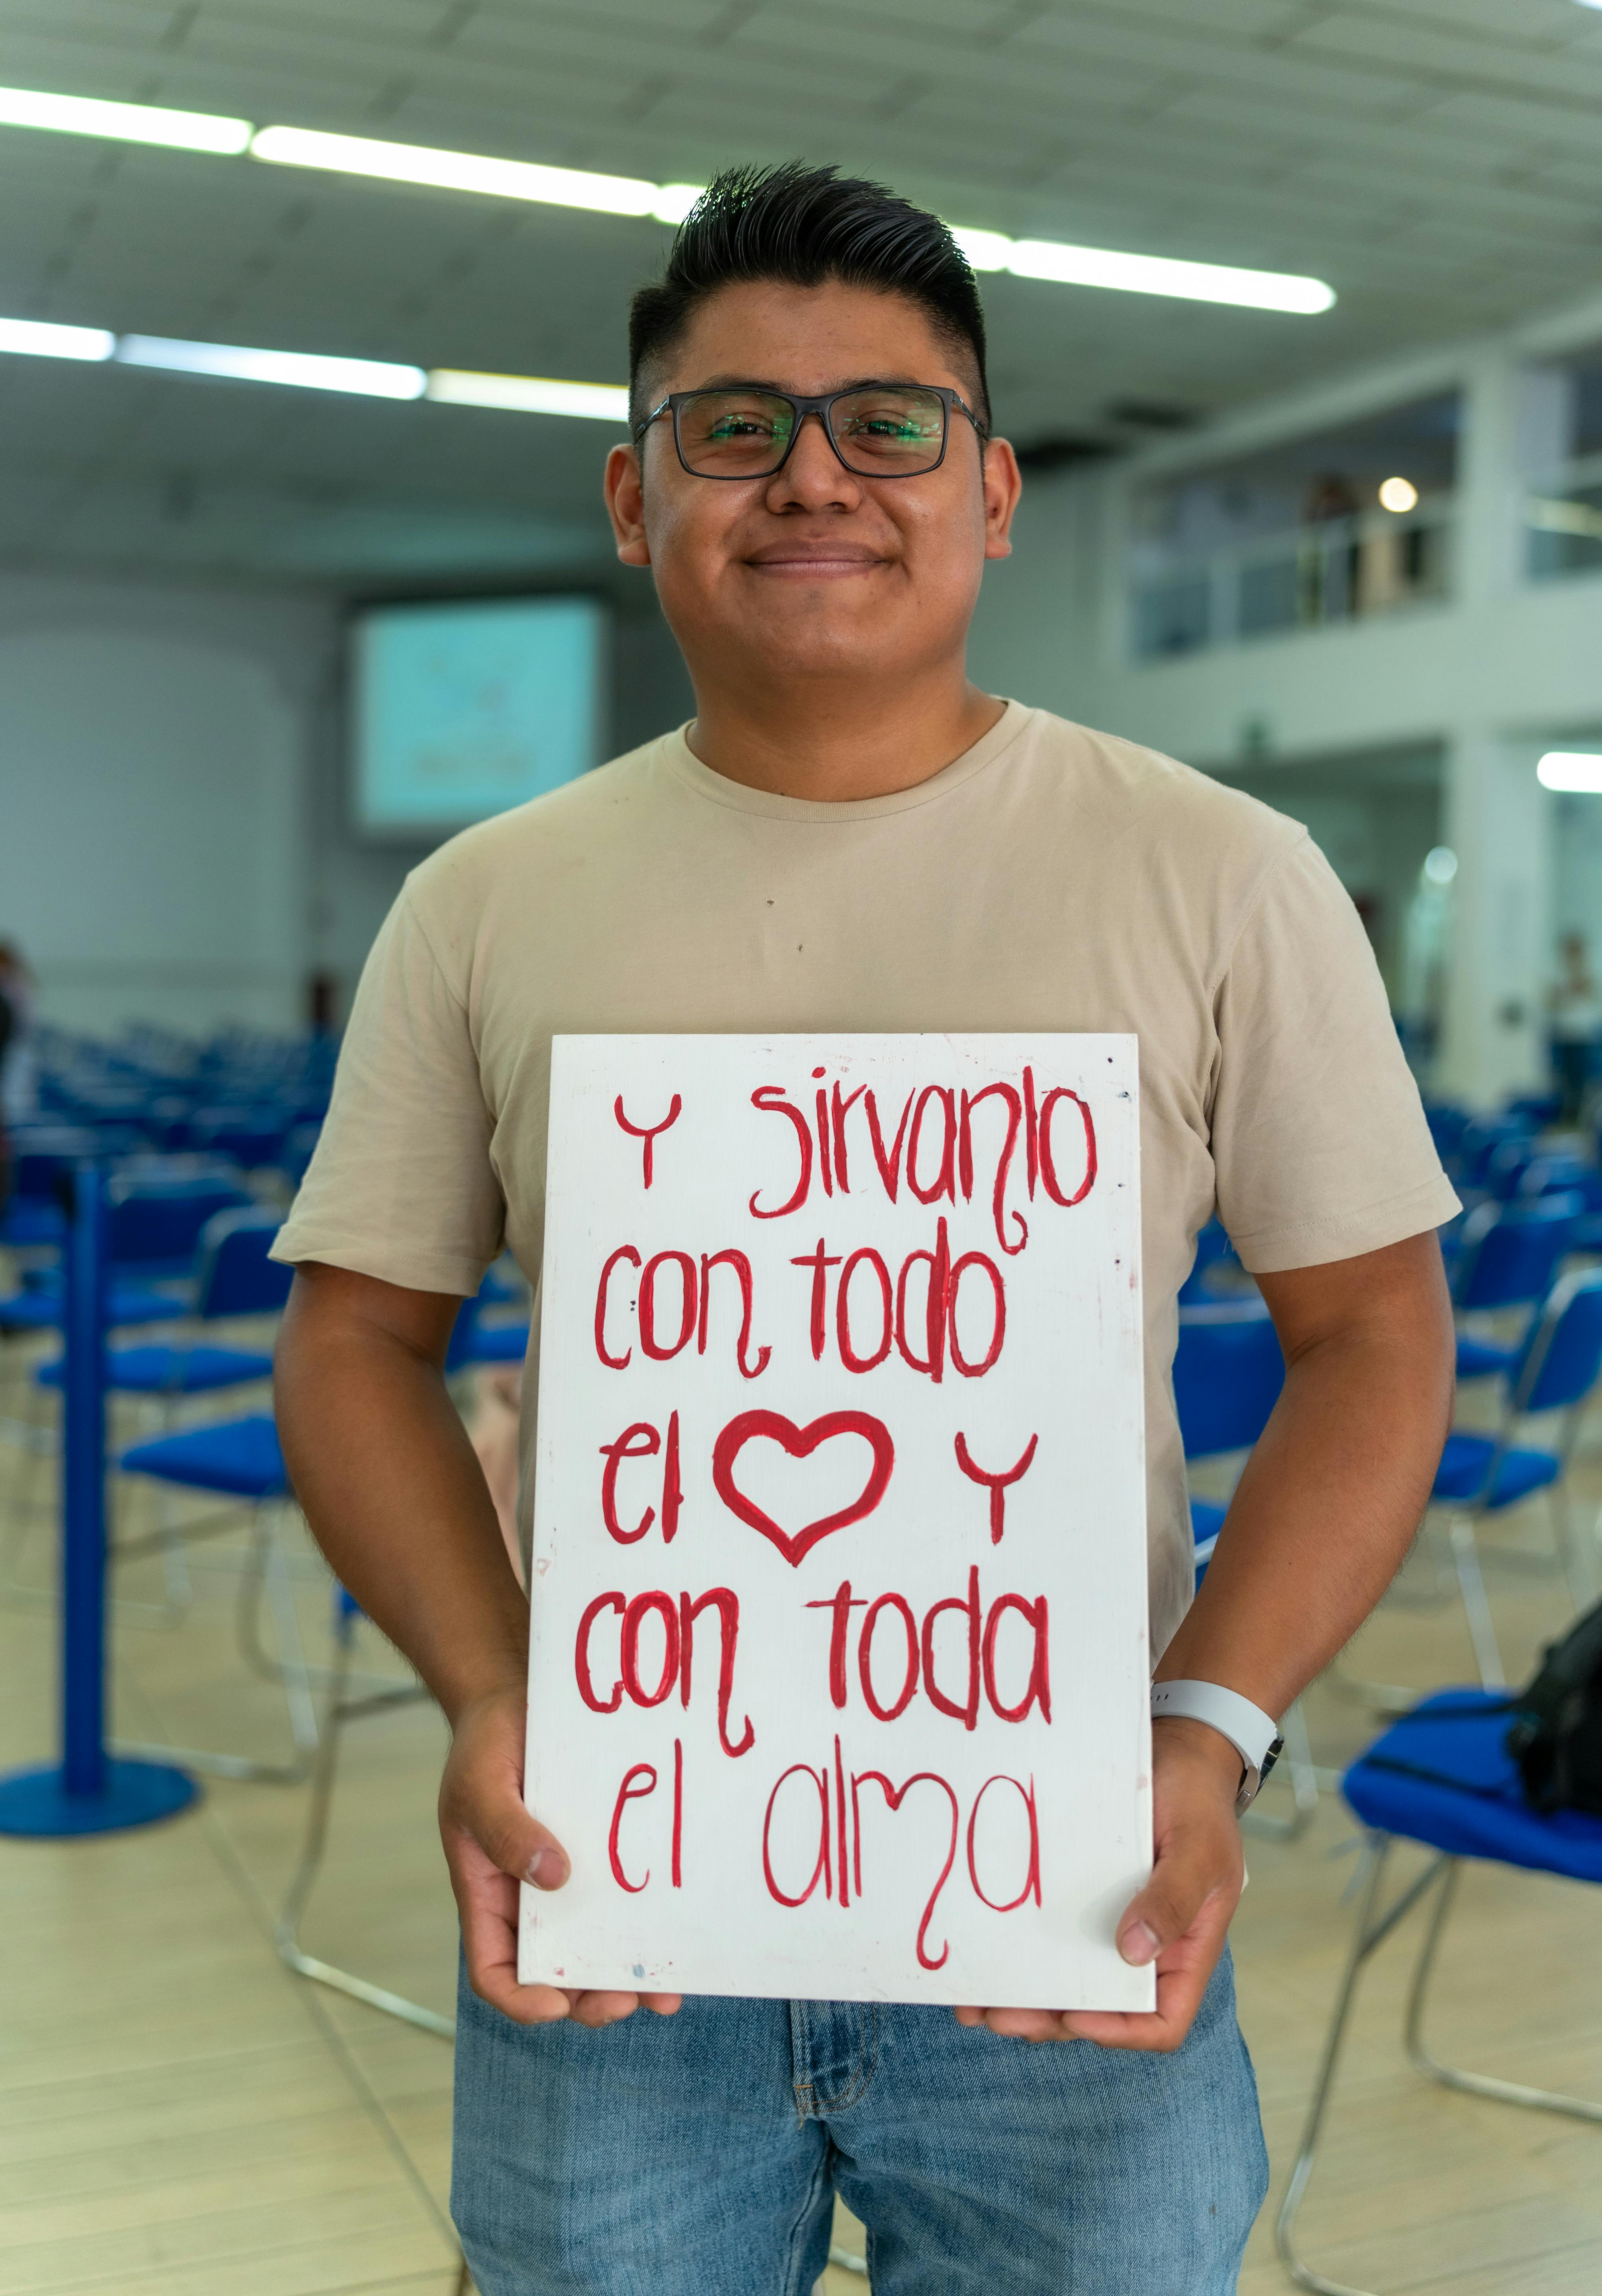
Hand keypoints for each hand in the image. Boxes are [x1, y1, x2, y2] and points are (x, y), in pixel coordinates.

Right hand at [439, 1681, 682, 2028]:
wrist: (514, 1702)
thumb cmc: (485, 1746)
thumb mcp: (480, 1785)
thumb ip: (506, 1830)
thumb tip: (551, 1876)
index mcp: (488, 1895)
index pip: (495, 1970)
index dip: (522, 1998)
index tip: (558, 2005)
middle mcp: (528, 1900)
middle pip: (554, 1973)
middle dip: (589, 1998)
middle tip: (628, 1999)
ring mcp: (567, 1881)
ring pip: (594, 1947)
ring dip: (627, 1976)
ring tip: (666, 1992)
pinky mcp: (601, 1857)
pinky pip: (623, 1903)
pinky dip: (647, 1928)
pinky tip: (678, 1934)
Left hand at [954, 1716, 1244, 2050]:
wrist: (1177, 1756)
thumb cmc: (1198, 1803)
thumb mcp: (1198, 1850)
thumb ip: (1172, 1900)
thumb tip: (1133, 1951)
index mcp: (1184, 1951)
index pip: (1160, 2020)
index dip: (1118, 2030)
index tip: (1075, 2014)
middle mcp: (1146, 1951)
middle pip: (1100, 2010)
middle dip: (1049, 2019)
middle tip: (999, 2016)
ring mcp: (1111, 1927)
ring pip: (1068, 1983)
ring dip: (1024, 1999)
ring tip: (973, 2003)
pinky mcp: (1082, 1902)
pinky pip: (1052, 1939)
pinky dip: (1018, 1954)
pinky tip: (980, 1955)